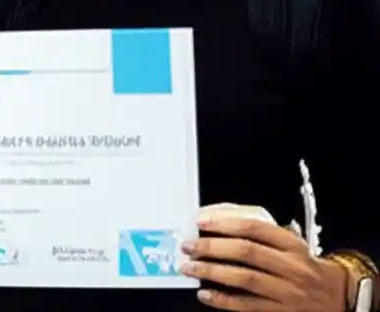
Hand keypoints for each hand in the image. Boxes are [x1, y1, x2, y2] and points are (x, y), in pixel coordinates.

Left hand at [183, 214, 349, 310]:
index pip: (255, 228)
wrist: (337, 298)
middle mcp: (292, 266)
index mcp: (292, 245)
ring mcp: (288, 291)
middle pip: (246, 251)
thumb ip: (260, 236)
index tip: (201, 222)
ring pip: (245, 278)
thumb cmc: (304, 267)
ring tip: (190, 267)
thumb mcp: (291, 246)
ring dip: (212, 272)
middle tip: (188, 245)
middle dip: (212, 247)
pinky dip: (223, 300)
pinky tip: (205, 294)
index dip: (224, 223)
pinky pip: (248, 305)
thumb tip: (217, 226)